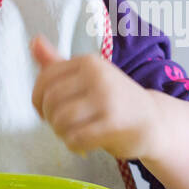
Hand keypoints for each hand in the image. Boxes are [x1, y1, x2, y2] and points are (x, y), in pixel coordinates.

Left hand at [29, 34, 160, 160]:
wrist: (154, 121)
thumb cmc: (115, 100)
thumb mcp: (87, 77)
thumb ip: (59, 63)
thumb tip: (34, 42)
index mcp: (88, 62)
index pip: (45, 78)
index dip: (37, 100)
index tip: (45, 111)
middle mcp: (97, 76)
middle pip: (50, 101)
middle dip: (50, 119)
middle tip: (63, 126)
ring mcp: (106, 98)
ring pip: (61, 120)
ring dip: (62, 134)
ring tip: (74, 134)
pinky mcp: (113, 123)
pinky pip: (76, 139)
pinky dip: (75, 146)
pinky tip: (84, 145)